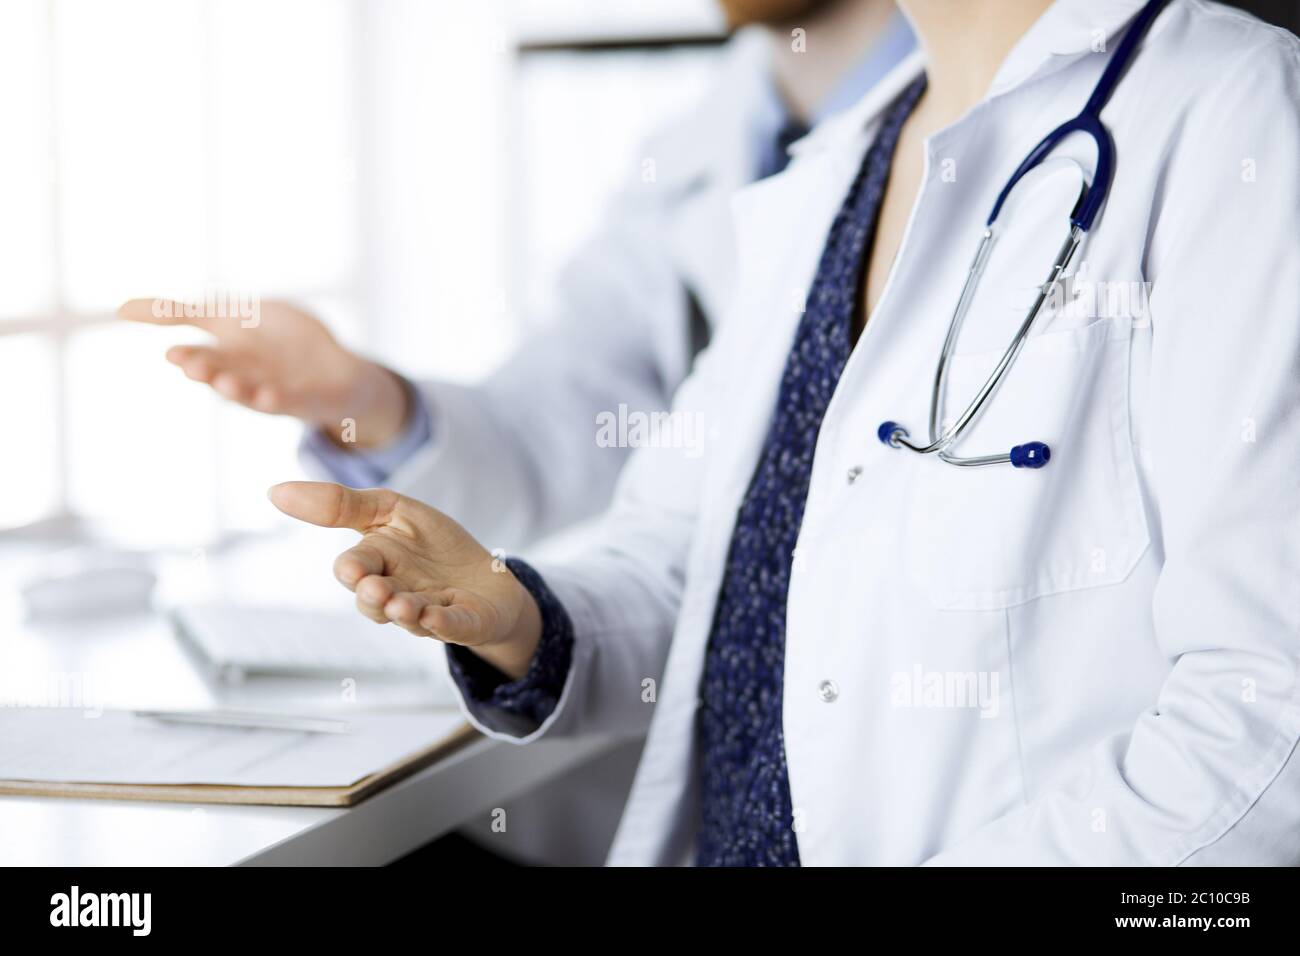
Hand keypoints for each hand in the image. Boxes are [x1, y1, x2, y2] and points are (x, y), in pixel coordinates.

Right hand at [118, 297, 407, 447]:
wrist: (338, 372)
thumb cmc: (280, 344)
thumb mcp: (231, 317)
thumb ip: (181, 313)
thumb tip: (120, 309)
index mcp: (229, 356)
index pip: (201, 354)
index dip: (187, 355)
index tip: (170, 353)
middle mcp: (248, 375)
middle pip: (222, 373)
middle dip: (206, 369)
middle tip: (188, 364)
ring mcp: (277, 388)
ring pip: (251, 391)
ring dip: (236, 388)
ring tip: (223, 382)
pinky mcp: (307, 397)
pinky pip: (289, 400)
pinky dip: (277, 398)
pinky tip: (268, 396)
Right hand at [268, 481, 542, 678]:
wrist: (488, 577)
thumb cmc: (433, 546)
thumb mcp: (390, 512)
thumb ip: (340, 505)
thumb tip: (274, 492)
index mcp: (377, 564)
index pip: (355, 567)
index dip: (352, 569)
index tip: (351, 569)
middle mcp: (397, 594)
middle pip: (374, 602)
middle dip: (373, 596)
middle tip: (375, 588)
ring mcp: (429, 612)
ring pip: (409, 618)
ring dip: (405, 611)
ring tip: (402, 604)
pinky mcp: (465, 623)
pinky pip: (451, 627)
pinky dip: (443, 624)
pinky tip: (436, 616)